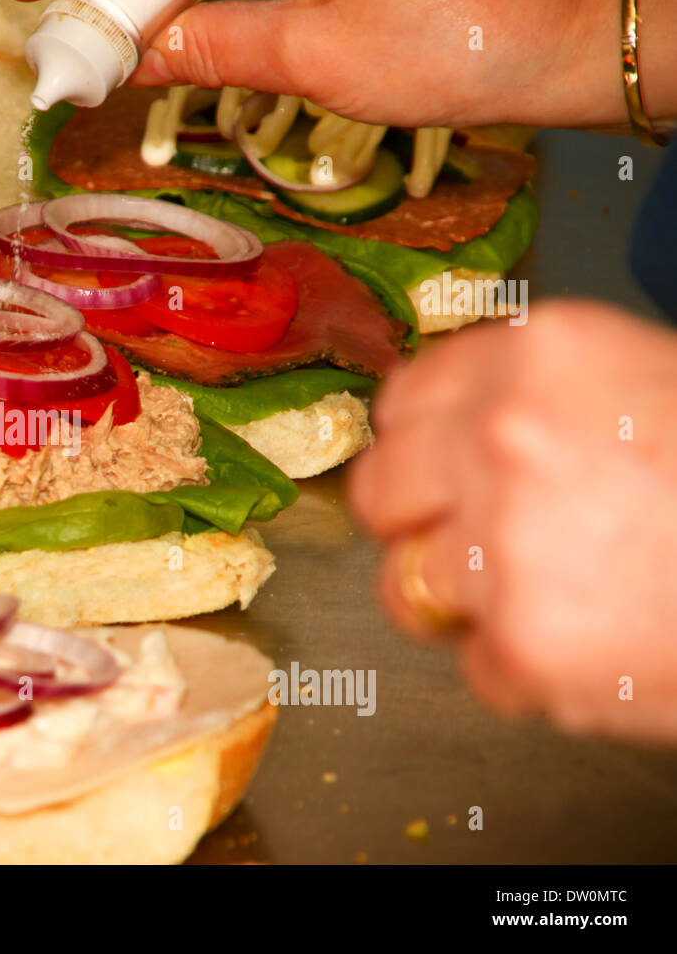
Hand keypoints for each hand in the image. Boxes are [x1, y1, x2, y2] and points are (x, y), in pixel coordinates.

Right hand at [14, 0, 673, 128]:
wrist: (574, 35)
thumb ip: (211, 42)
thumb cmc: (461, 41)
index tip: (69, 28)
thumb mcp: (317, 54)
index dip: (113, 2)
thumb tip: (125, 55)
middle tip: (89, 37)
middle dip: (136, 4)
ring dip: (169, 5)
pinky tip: (185, 20)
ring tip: (126, 36)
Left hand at [349, 301, 676, 743]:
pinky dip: (528, 672)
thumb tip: (448, 435)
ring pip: (407, 587)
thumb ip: (539, 403)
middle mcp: (504, 434)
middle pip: (381, 489)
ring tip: (557, 601)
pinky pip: (476, 667)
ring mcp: (505, 541)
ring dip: (466, 606)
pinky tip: (602, 644)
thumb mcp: (646, 388)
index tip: (435, 470)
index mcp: (540, 355)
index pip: (405, 400)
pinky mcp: (525, 641)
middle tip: (478, 545)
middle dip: (420, 522)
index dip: (420, 446)